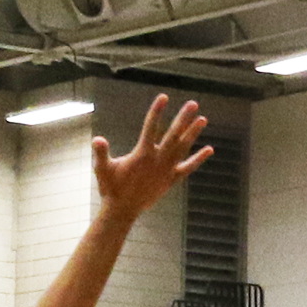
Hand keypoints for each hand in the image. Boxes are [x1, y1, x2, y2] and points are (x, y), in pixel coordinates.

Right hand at [92, 94, 211, 218]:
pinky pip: (187, 168)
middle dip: (183, 118)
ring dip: (193, 133)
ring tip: (203, 119)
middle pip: (173, 135)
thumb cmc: (110, 188)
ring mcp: (166, 170)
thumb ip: (101, 153)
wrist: (122, 210)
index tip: (164, 97)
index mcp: (142, 154)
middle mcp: (157, 160)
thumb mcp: (103, 168)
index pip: (151, 127)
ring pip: (183, 148)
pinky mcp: (170, 180)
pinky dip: (198, 159)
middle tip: (193, 104)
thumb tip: (98, 140)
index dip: (157, 111)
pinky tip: (209, 149)